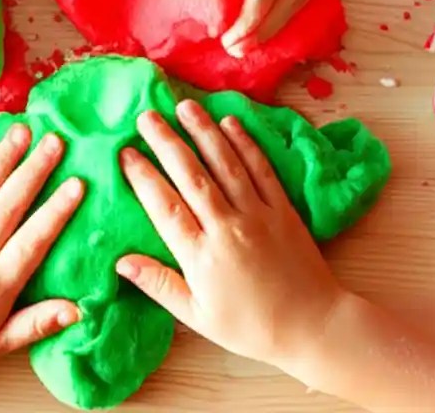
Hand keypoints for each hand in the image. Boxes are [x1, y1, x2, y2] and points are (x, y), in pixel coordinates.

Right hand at [115, 101, 344, 372]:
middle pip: (192, 176)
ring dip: (203, 132)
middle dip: (167, 142)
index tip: (125, 152)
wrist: (313, 325)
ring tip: (184, 106)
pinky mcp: (283, 209)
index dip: (143, 176)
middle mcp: (228, 228)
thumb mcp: (198, 316)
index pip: (165, 207)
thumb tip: (121, 262)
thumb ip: (160, 285)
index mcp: (202, 256)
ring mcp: (258, 214)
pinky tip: (229, 123)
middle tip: (146, 115)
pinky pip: (261, 169)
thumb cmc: (251, 326)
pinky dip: (245, 144)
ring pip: (226, 164)